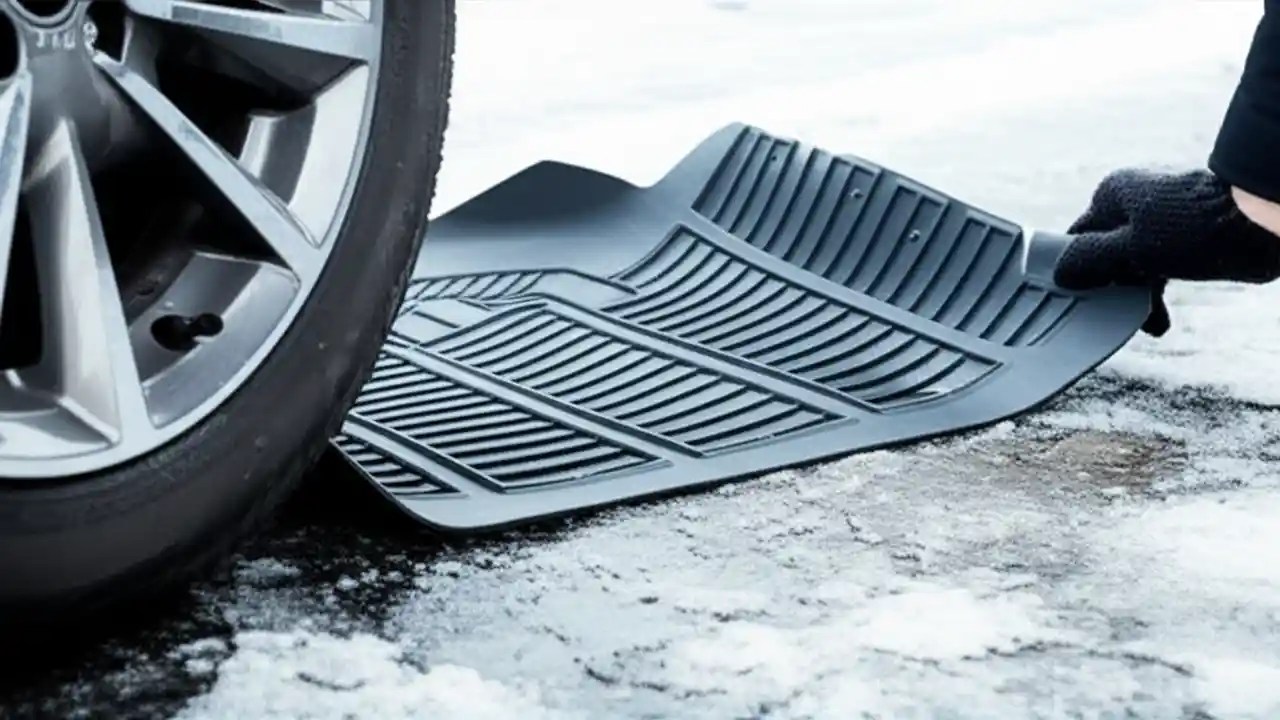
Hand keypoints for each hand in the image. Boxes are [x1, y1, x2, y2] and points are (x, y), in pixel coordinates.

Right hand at [1054, 169, 1279, 335]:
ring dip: (1134, 298)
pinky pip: (1155, 271)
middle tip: (1110, 319)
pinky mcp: (1181, 241)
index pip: (1076, 237)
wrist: (1259, 223)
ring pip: (1130, 267)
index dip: (1074, 268)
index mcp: (1112, 195)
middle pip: (1104, 255)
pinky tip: (1157, 322)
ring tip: (1144, 323)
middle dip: (1109, 290)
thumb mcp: (1132, 247)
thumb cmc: (1194, 228)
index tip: (1076, 299)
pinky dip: (1154, 296)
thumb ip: (1092, 260)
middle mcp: (1132, 204)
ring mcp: (1157, 222)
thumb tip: (1060, 274)